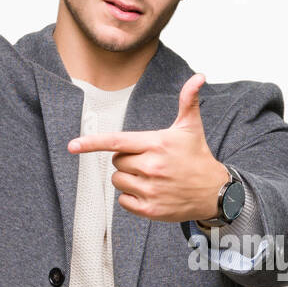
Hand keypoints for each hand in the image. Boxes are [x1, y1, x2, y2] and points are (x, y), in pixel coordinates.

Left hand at [67, 74, 227, 222]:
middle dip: (127, 161)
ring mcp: (151, 190)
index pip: (117, 142)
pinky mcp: (150, 209)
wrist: (214, 192)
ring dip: (128, 179)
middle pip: (116, 162)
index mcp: (156, 144)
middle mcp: (152, 167)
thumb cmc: (198, 156)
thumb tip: (199, 76)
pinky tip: (150, 193)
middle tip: (149, 161)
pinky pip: (123, 202)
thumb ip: (188, 100)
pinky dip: (131, 198)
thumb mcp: (191, 127)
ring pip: (118, 181)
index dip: (92, 143)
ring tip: (150, 177)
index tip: (73, 145)